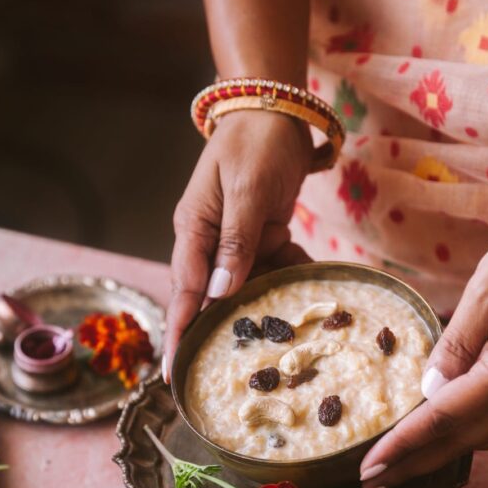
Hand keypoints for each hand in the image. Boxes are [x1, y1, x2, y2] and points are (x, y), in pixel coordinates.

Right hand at [164, 111, 312, 377]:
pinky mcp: (262, 239)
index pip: (183, 293)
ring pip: (248, 291)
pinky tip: (316, 295)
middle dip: (222, 336)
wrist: (279, 108)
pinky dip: (293, 280)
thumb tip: (219, 294)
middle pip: (212, 301)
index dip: (179, 335)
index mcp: (194, 231)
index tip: (171, 374)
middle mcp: (210, 243)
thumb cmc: (257, 142)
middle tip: (232, 379)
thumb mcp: (248, 190)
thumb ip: (237, 242)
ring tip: (288, 344)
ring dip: (269, 310)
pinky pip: (276, 271)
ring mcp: (236, 243)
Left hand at [360, 217, 487, 487]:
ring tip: (396, 469)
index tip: (370, 467)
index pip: (443, 419)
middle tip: (370, 484)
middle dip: (412, 465)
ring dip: (435, 458)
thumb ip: (455, 344)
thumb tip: (428, 390)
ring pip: (477, 440)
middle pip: (458, 442)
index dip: (403, 445)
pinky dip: (461, 441)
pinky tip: (438, 443)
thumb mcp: (487, 290)